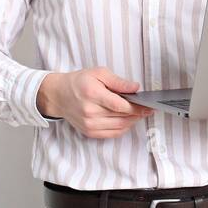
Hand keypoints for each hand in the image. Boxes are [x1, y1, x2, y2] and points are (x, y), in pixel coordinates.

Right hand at [38, 66, 154, 138]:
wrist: (59, 95)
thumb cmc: (79, 82)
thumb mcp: (98, 73)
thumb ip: (118, 81)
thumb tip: (136, 87)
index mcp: (92, 94)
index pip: (120, 106)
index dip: (137, 107)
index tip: (148, 106)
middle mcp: (90, 112)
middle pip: (121, 117)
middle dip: (138, 114)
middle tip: (147, 109)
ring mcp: (89, 124)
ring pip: (119, 127)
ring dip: (132, 122)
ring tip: (138, 114)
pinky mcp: (89, 132)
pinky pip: (112, 134)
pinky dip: (123, 128)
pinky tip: (127, 121)